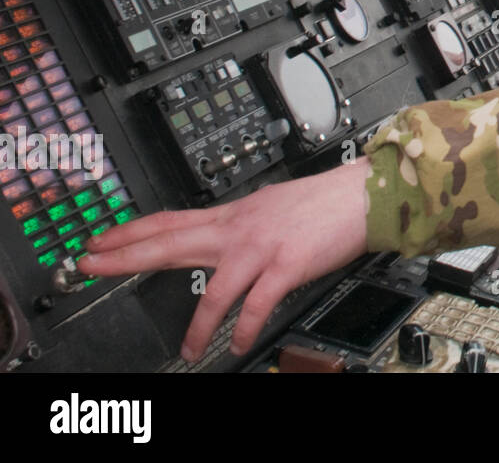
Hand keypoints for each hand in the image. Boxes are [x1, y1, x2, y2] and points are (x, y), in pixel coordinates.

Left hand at [79, 158, 371, 362]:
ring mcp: (261, 247)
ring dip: (198, 324)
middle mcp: (239, 229)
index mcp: (233, 215)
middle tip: (90, 264)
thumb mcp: (268, 205)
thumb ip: (240, 223)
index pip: (170, 220)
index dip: (130, 231)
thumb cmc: (321, 204)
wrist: (360, 196)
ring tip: (188, 349)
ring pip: (215, 287)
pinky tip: (239, 342)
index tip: (99, 239)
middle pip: (172, 242)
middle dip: (127, 255)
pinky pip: (258, 303)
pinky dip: (246, 327)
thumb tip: (218, 232)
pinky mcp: (287, 265)